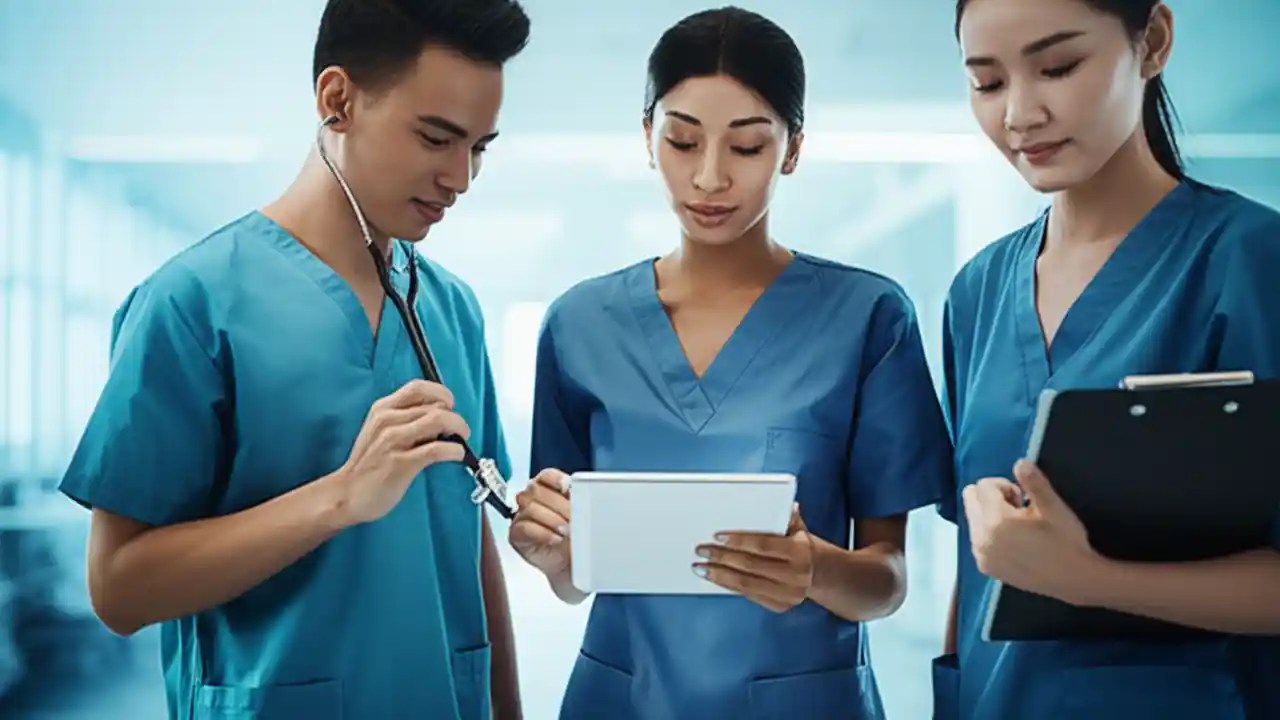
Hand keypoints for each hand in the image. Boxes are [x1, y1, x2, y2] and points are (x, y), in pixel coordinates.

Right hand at [330, 380, 468, 526]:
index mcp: (382, 409)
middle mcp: (387, 420)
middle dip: (455, 417)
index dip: (441, 393)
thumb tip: (439, 414)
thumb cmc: (369, 464)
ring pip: (439, 420)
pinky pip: (437, 449)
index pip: (418, 387)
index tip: (450, 405)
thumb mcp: (380, 431)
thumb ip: (404, 419)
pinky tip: (457, 455)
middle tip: (460, 431)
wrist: (347, 494)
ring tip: (461, 440)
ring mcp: (393, 440)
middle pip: (435, 405)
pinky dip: (454, 450)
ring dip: (459, 429)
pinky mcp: (401, 463)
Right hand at [509, 469, 572, 577]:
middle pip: (536, 490)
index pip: (546, 476)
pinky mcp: (516, 535)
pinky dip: (542, 533)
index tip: (568, 488)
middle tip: (574, 517)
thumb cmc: (575, 539)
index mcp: (548, 490)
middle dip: (558, 504)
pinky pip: (524, 528)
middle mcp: (532, 500)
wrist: (570, 567)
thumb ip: (580, 502)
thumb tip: (587, 495)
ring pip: (529, 507)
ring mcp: (521, 517)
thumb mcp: (582, 517)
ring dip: (552, 519)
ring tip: (567, 531)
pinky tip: (555, 539)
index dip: (556, 479)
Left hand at [694, 504, 814, 612]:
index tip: (717, 536)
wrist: (820, 574)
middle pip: (750, 566)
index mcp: (800, 552)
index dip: (739, 541)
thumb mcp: (798, 528)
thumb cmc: (802, 546)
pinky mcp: (779, 606)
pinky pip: (748, 595)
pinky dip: (728, 586)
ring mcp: (788, 594)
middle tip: (701, 550)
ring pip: (746, 584)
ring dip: (719, 575)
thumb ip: (787, 517)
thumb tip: (783, 504)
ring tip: (700, 568)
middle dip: (722, 558)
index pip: (763, 545)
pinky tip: (714, 578)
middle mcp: (795, 575)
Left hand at [962, 460, 1100, 604]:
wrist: (1074, 580)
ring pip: (972, 518)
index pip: (983, 486)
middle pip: (970, 499)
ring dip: (989, 515)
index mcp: (995, 522)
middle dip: (992, 498)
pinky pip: (976, 538)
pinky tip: (1014, 542)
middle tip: (1019, 510)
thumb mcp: (1054, 508)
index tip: (1024, 498)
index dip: (1005, 486)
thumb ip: (1034, 483)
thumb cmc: (1066, 541)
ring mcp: (980, 555)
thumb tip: (1020, 462)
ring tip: (1018, 527)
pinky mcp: (985, 567)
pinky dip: (989, 533)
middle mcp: (980, 539)